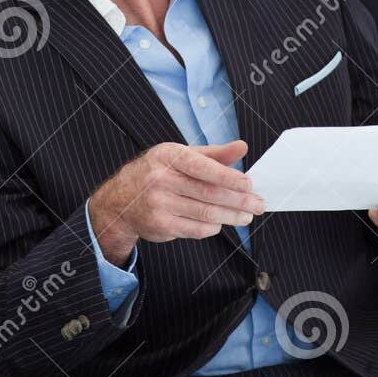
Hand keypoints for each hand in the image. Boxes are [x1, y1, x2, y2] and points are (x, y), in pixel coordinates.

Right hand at [88, 139, 260, 265]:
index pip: (202, 167)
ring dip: (231, 216)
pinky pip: (196, 229)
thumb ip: (213, 154)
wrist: (120, 200)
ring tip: (247, 215)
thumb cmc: (157, 173)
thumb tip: (242, 147)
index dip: (228, 177)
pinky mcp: (161, 226)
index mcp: (168, 156)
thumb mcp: (180, 155)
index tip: (249, 184)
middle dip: (238, 201)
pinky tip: (222, 222)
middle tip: (257, 204)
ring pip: (205, 213)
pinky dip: (213, 227)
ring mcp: (159, 204)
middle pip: (208, 193)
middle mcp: (161, 180)